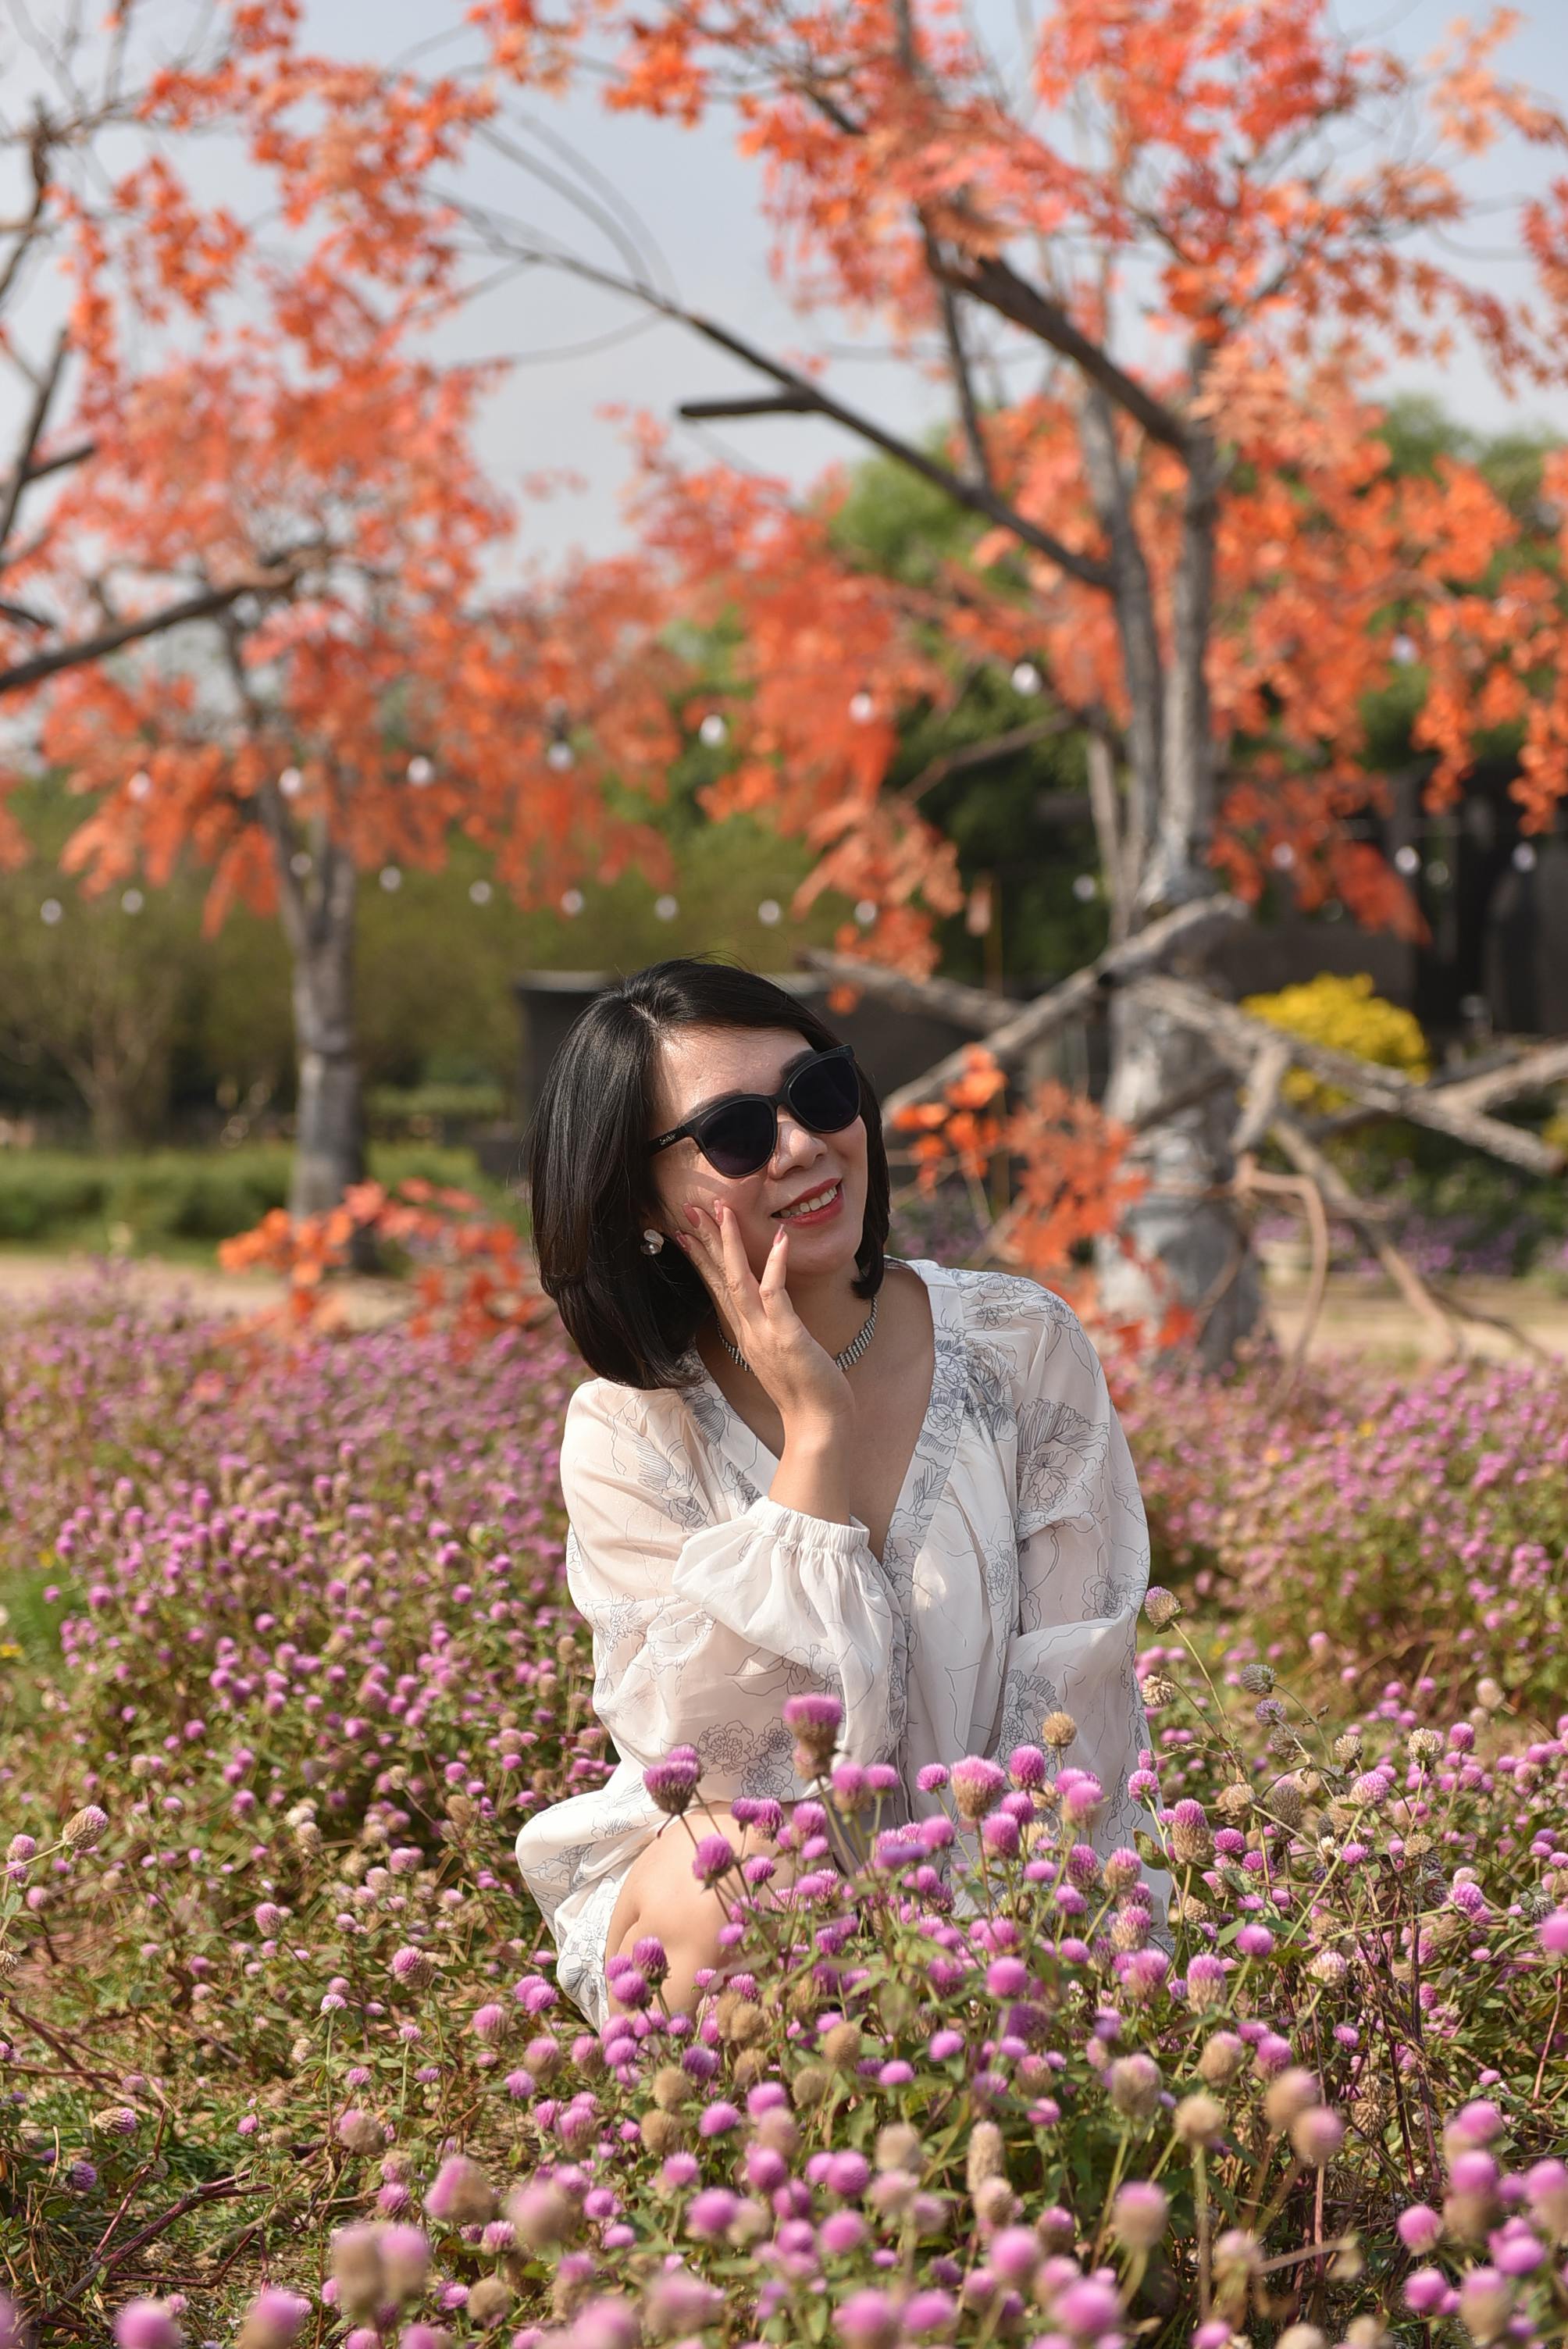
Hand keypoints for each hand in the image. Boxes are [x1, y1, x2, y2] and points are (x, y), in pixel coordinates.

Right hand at [676, 1199, 853, 1436]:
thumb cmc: (805, 1392)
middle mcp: (747, 1330)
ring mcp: (764, 1333)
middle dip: (704, 1241)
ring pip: (738, 1281)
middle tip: (690, 1208)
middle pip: (719, 1278)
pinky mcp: (786, 1336)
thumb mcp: (781, 1354)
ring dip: (729, 1244)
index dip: (700, 1258)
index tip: (684, 1233)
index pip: (716, 1288)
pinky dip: (775, 1265)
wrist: (817, 1425)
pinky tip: (779, 1238)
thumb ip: (771, 1331)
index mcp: (745, 1333)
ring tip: (722, 1211)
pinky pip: (775, 1294)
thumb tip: (770, 1313)